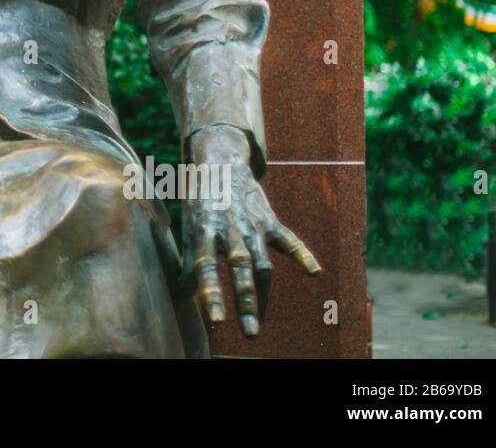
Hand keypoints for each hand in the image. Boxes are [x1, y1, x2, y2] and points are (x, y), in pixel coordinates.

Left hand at [182, 124, 320, 337]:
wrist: (220, 162)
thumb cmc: (201, 202)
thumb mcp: (189, 227)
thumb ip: (190, 261)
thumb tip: (181, 294)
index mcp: (204, 230)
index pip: (206, 266)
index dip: (211, 293)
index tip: (216, 321)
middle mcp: (229, 229)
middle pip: (240, 268)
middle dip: (245, 301)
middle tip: (250, 333)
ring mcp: (251, 225)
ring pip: (262, 263)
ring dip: (263, 294)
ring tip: (260, 323)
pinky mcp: (269, 221)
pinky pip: (288, 239)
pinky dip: (302, 254)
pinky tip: (314, 272)